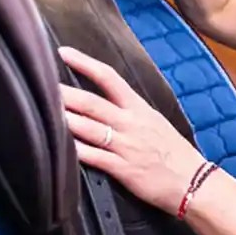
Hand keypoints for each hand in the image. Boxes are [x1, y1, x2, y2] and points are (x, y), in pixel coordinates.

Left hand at [58, 46, 208, 214]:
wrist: (194, 182)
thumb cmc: (174, 154)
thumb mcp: (155, 123)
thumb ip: (130, 112)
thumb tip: (106, 102)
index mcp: (138, 108)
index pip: (109, 78)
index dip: (85, 63)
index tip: (63, 52)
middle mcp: (130, 123)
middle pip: (92, 103)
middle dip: (65, 93)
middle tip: (40, 84)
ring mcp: (126, 146)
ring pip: (90, 128)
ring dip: (65, 120)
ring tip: (42, 112)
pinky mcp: (124, 169)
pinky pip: (95, 158)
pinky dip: (76, 152)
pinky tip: (59, 149)